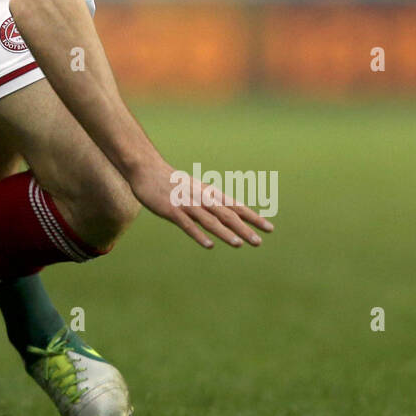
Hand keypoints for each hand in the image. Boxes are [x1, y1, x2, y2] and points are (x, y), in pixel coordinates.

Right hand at [137, 168, 273, 249]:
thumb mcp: (195, 188)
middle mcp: (201, 198)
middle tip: (259, 242)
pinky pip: (188, 224)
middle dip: (244, 228)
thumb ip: (209, 201)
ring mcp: (187, 204)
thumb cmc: (172, 182)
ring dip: (225, 232)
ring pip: (209, 220)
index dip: (253, 217)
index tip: (269, 228)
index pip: (235, 206)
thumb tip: (227, 213)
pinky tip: (209, 245)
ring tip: (239, 244)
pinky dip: (199, 234)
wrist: (147, 170)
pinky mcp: (172, 210)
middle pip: (226, 214)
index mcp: (209, 193)